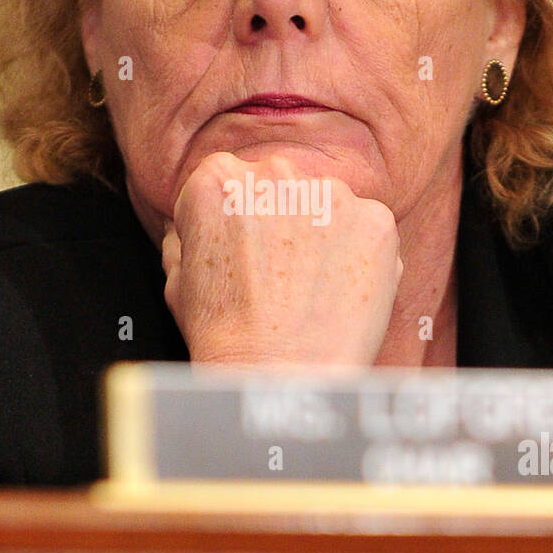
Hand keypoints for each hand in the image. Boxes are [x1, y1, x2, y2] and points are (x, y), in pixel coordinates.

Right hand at [161, 151, 402, 365]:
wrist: (280, 378)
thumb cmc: (225, 338)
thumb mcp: (177, 279)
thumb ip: (186, 237)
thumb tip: (190, 226)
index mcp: (216, 179)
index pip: (230, 182)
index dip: (235, 223)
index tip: (242, 254)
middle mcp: (274, 173)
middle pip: (281, 186)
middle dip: (281, 220)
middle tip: (278, 274)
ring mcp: (330, 194)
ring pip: (327, 204)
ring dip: (323, 235)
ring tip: (310, 288)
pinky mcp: (374, 220)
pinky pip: (369, 228)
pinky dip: (361, 256)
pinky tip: (340, 291)